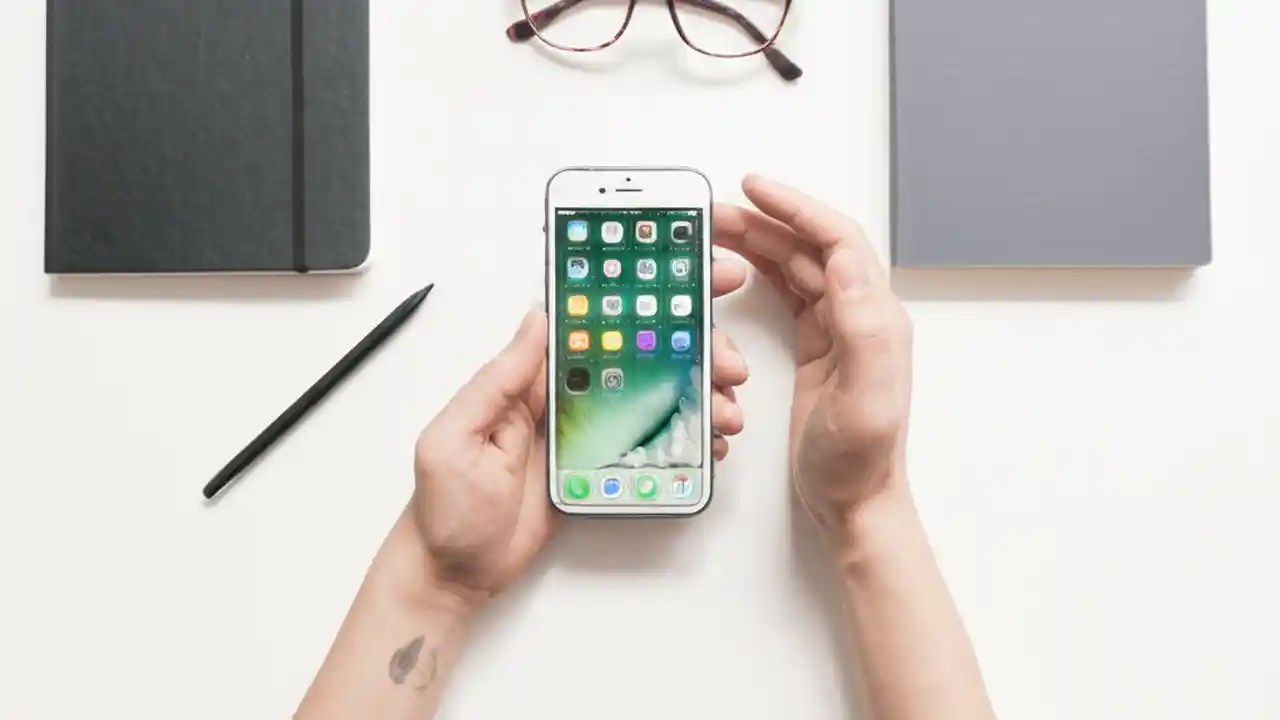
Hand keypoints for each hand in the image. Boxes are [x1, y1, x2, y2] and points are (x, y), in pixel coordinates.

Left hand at [410, 264, 752, 600]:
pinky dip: (686, 440)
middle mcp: (564, 399)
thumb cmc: (443, 508)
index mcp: (529, 381)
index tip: (688, 285)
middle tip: (729, 364)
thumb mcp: (456, 436)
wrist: (453, 574)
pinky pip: (650, 445)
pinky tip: (711, 441)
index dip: (641, 302)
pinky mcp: (600, 468)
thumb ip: (497, 380)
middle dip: (694, 351)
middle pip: (640, 359)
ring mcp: (586, 434)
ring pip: (655, 399)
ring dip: (699, 397)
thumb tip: (536, 319)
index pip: (592, 326)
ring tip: (727, 412)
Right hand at [715, 175, 913, 547]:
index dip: (796, 209)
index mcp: (875, 318)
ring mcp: (839, 330)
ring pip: (799, 265)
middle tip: (717, 211)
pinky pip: (791, 291)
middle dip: (767, 220)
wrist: (854, 504)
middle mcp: (860, 315)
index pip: (838, 241)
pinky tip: (743, 264)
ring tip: (719, 228)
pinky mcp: (818, 347)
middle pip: (813, 246)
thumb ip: (863, 327)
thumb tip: (844, 261)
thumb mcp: (864, 396)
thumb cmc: (857, 460)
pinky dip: (765, 269)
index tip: (755, 189)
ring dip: (762, 240)